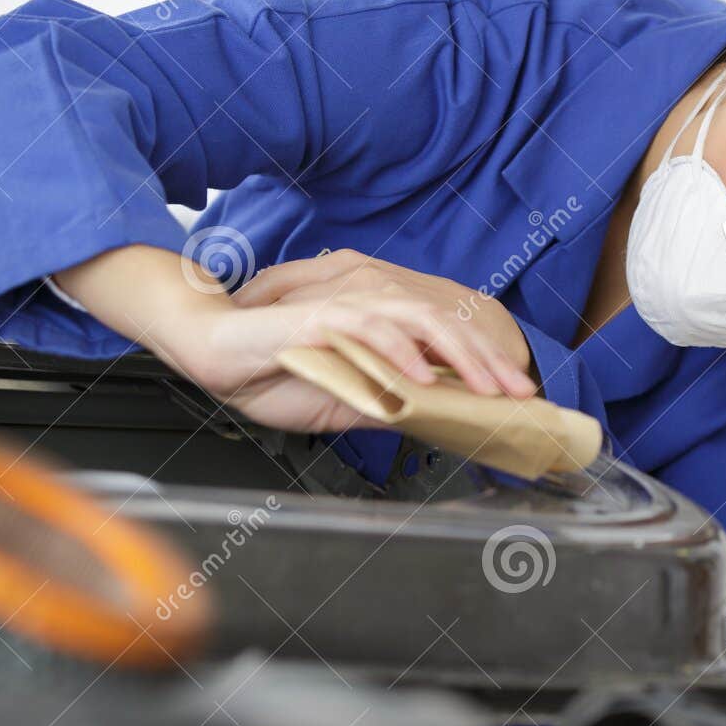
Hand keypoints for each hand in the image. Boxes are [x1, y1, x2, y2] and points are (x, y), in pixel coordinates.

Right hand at [54, 244, 536, 435]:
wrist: (206, 352)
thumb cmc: (265, 371)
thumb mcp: (341, 402)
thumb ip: (383, 406)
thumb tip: (428, 420)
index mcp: (378, 323)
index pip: (444, 336)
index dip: (483, 361)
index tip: (514, 392)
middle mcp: (368, 305)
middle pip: (444, 325)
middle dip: (486, 361)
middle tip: (518, 394)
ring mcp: (345, 305)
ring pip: (418, 322)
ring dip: (456, 355)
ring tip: (485, 387)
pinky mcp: (319, 313)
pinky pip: (368, 327)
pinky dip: (398, 349)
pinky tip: (421, 375)